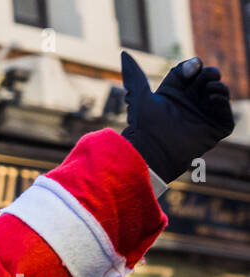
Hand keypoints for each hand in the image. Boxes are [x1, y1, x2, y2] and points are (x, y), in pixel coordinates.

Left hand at [120, 51, 234, 182]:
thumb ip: (134, 74)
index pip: (190, 71)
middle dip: (207, 72)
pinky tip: (212, 98)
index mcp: (175, 92)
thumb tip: (124, 53)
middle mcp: (190, 101)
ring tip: (207, 87)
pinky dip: (222, 101)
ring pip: (219, 90)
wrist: (153, 150)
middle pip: (207, 77)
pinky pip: (226, 110)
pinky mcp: (215, 127)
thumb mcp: (140, 95)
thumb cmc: (144, 125)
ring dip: (216, 84)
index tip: (191, 67)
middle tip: (200, 77)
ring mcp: (204, 114)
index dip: (192, 66)